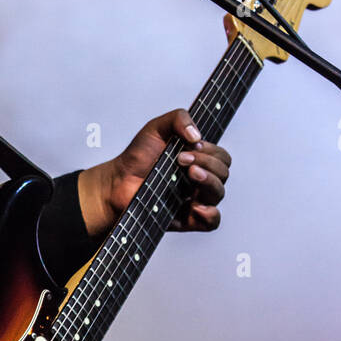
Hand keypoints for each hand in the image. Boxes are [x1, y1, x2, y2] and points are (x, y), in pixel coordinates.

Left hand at [106, 107, 231, 231]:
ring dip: (209, 181)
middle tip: (182, 159)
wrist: (117, 181)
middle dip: (207, 162)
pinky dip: (210, 215)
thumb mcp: (156, 128)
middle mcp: (200, 180)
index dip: (210, 150)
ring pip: (219, 194)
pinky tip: (197, 206)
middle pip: (223, 173)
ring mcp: (194, 199)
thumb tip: (197, 135)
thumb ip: (178, 118)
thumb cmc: (137, 156)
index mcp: (199, 160)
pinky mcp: (186, 219)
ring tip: (190, 174)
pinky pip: (211, 222)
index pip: (221, 156)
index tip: (190, 146)